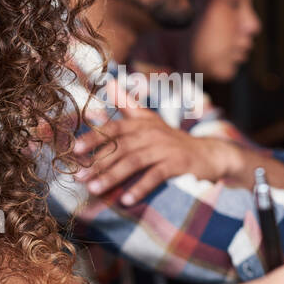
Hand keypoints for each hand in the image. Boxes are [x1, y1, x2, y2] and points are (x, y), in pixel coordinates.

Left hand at [72, 82, 233, 204]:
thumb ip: (128, 105)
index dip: (93, 137)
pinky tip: (126, 200)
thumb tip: (108, 83)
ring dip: (113, 176)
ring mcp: (165, 148)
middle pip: (120, 147)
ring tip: (95, 189)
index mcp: (141, 123)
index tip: (74, 150)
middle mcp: (152, 132)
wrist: (208, 154)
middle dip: (98, 162)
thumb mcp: (150, 120)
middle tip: (79, 177)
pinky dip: (141, 188)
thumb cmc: (172, 139)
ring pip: (134, 161)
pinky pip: (156, 175)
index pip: (113, 128)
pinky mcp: (178, 163)